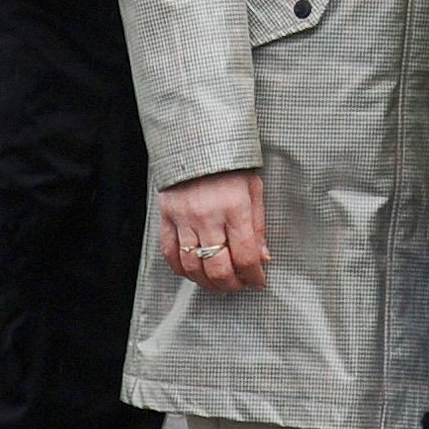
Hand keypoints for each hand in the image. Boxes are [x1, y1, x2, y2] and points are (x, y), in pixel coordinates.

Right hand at [158, 170, 269, 292]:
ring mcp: (184, 219)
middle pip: (218, 268)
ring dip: (207, 283)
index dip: (254, 276)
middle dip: (232, 285)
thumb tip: (262, 257)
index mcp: (235, 208)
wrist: (197, 142)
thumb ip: (258, 225)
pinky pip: (170, 254)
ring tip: (218, 284)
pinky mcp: (166, 218)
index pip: (245, 255)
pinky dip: (182, 270)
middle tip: (239, 286)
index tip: (259, 281)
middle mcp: (208, 216)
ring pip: (193, 267)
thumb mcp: (254, 188)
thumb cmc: (230, 165)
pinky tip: (193, 273)